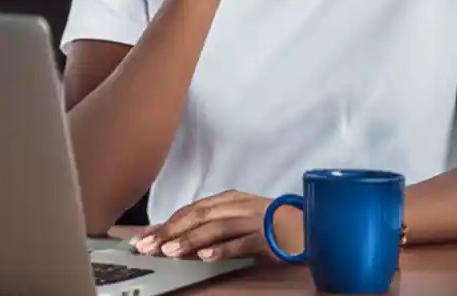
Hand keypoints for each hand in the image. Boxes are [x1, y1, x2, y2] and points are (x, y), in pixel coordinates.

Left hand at [133, 190, 304, 261]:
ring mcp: (254, 220)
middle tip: (147, 246)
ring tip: (170, 251)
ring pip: (216, 227)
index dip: (166, 223)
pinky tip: (205, 256)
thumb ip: (212, 226)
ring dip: (190, 239)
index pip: (191, 210)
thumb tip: (176, 240)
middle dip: (170, 231)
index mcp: (230, 199)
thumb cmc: (272, 225)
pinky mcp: (268, 236)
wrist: (313, 226)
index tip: (143, 238)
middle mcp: (239, 205)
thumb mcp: (239, 220)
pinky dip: (222, 249)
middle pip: (199, 215)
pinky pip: (242, 242)